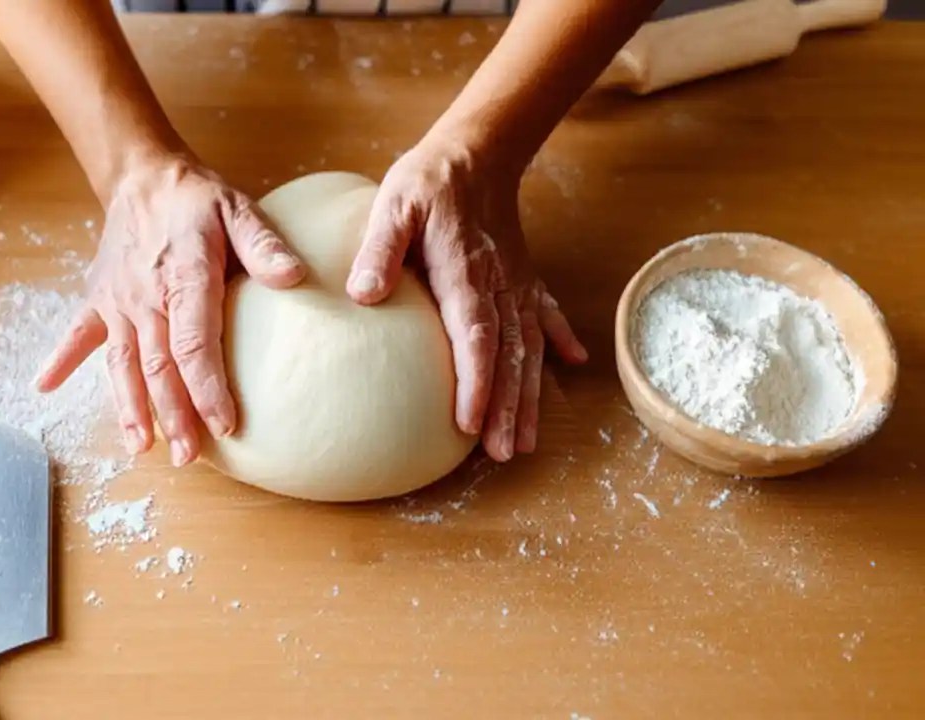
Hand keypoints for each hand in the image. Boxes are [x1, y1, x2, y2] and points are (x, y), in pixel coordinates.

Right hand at [35, 153, 305, 465]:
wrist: (143, 176)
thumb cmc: (198, 201)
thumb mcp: (239, 211)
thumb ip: (265, 246)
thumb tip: (295, 277)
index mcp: (184, 276)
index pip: (194, 343)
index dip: (207, 388)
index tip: (224, 424)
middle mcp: (146, 296)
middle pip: (158, 366)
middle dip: (173, 415)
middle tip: (188, 457)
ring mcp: (117, 301)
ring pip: (122, 363)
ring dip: (129, 407)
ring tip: (140, 448)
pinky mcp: (97, 300)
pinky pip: (77, 335)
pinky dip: (59, 360)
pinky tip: (44, 389)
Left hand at [346, 135, 586, 461]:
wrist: (475, 150)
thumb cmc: (427, 182)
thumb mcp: (393, 206)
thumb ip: (380, 249)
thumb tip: (363, 294)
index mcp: (464, 273)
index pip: (474, 336)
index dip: (476, 381)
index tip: (471, 422)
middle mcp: (498, 284)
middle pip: (508, 354)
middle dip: (509, 406)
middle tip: (505, 453)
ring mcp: (516, 282)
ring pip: (529, 346)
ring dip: (531, 394)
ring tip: (528, 440)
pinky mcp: (522, 275)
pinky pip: (546, 312)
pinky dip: (559, 339)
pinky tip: (574, 365)